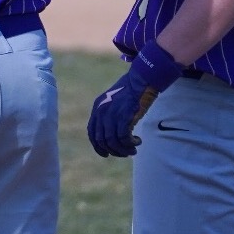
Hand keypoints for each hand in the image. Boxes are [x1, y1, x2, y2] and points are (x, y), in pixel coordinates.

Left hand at [87, 40, 181, 157]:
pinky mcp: (125, 116)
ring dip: (124, 150)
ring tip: (133, 149)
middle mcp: (102, 112)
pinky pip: (124, 138)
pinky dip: (130, 143)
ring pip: (113, 142)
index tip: (106, 154)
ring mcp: (112, 114)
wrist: (142, 79)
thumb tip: (111, 135)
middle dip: (114, 150)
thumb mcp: (114, 102)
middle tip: (126, 153)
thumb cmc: (131, 90)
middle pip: (102, 140)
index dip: (98, 146)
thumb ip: (110, 115)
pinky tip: (138, 141)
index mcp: (97, 108)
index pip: (92, 133)